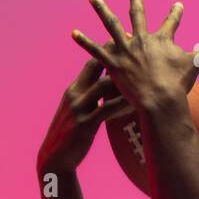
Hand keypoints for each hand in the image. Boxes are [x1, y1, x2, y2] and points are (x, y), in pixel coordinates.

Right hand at [36, 49, 131, 175]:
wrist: (55, 157)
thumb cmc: (70, 135)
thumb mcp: (78, 112)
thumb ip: (91, 99)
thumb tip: (108, 90)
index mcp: (74, 89)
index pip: (92, 61)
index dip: (108, 49)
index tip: (126, 41)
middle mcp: (75, 93)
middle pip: (97, 64)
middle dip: (118, 55)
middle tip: (140, 48)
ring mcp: (79, 108)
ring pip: (104, 85)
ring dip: (125, 79)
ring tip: (144, 75)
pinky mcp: (84, 124)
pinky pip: (107, 110)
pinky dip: (123, 104)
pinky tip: (137, 103)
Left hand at [72, 0, 198, 113]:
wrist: (159, 100)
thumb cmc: (177, 83)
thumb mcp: (196, 63)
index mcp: (161, 39)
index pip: (171, 21)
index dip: (175, 13)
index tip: (177, 5)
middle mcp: (141, 39)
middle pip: (137, 14)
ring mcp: (125, 50)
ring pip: (111, 24)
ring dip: (101, 9)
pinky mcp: (112, 63)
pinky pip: (96, 50)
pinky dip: (85, 42)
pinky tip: (74, 33)